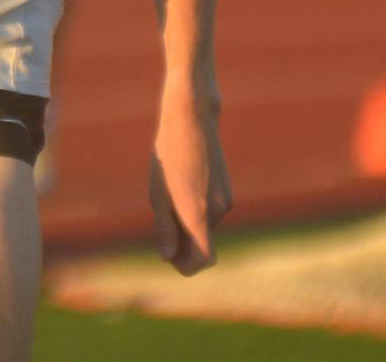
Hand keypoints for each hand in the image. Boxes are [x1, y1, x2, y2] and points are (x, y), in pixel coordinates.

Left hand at [148, 85, 232, 275]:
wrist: (192, 120)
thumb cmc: (169, 155)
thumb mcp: (158, 193)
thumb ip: (165, 228)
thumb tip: (168, 258)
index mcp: (199, 213)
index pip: (205, 259)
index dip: (188, 266)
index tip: (171, 259)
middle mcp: (218, 211)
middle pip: (201, 244)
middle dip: (183, 246)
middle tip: (160, 231)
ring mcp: (226, 200)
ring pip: (205, 227)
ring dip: (188, 225)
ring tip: (167, 198)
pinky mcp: (227, 191)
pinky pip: (210, 213)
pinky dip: (196, 212)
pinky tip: (179, 189)